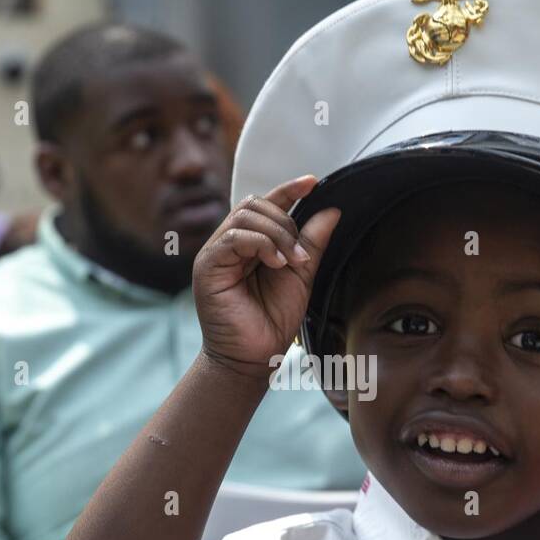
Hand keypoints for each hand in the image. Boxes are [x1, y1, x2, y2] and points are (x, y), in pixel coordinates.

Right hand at [192, 175, 340, 380]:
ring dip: (276, 234)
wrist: (254, 357)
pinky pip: (233, 237)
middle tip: (300, 255)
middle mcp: (230, 244)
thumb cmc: (272, 321)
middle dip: (285, 222)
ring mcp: (216, 253)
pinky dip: (261, 244)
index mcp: (250, 244)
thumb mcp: (300, 276)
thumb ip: (311, 243)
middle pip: (255, 205)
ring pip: (245, 216)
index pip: (266, 205)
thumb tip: (331, 211)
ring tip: (291, 262)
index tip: (312, 182)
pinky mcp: (208, 266)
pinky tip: (276, 263)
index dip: (288, 190)